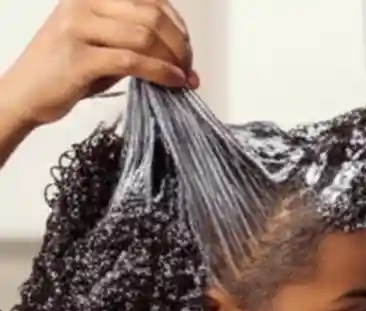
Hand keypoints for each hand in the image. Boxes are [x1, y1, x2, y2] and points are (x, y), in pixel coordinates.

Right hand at [0, 0, 195, 129]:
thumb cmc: (66, 70)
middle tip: (189, 67)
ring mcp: (78, 28)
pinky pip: (132, 61)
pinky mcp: (78, 57)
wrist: (25, 94)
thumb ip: (135, 37)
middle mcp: (83, 4)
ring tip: (183, 77)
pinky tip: (173, 83)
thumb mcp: (101, 42)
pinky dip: (161, 72)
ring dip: (173, 60)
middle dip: (180, 44)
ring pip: (145, 36)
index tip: (187, 48)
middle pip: (152, 15)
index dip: (177, 24)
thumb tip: (180, 51)